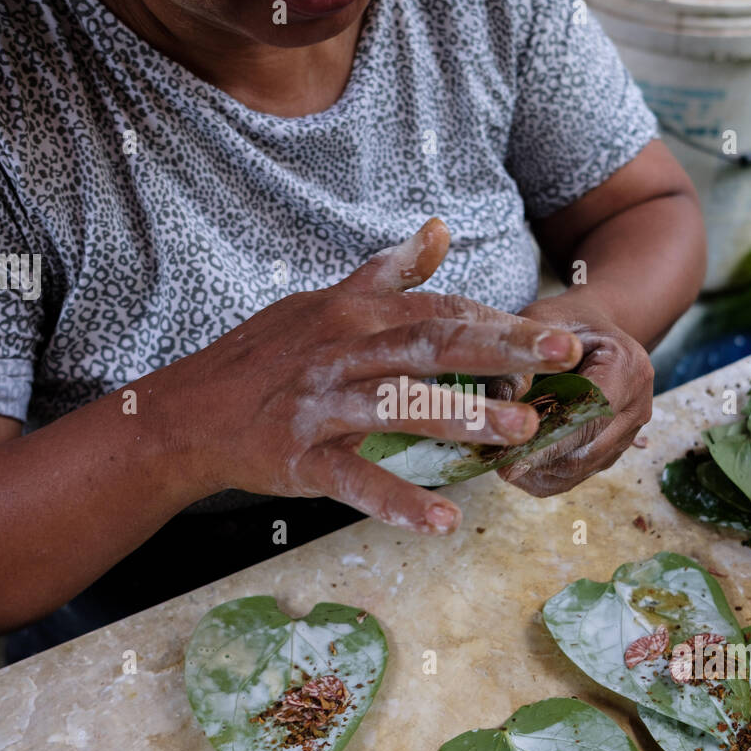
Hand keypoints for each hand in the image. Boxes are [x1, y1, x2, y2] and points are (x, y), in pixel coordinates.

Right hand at [157, 219, 583, 532]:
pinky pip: (354, 479)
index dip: (499, 324)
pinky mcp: (301, 457)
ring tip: (520, 431)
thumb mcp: (323, 303)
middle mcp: (341, 352)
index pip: (438, 312)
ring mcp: (320, 405)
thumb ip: (387, 273)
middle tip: (564, 358)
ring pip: (398, 405)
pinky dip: (398, 501)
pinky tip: (444, 520)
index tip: (557, 337)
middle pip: (430, 345)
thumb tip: (439, 229)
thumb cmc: (261, 358)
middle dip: (500, 350)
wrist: (187, 414)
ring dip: (461, 416)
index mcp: (352, 316)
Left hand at [491, 290, 652, 495]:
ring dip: (538, 472)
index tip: (510, 459)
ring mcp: (629, 432)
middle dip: (537, 461)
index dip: (550, 441)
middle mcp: (636, 405)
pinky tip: (518, 462)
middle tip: (493, 462)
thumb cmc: (564, 321)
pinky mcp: (614, 449)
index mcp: (626, 366)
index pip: (589, 414)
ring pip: (580, 469)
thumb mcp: (537, 324)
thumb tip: (497, 414)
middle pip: (586, 451)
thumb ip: (519, 364)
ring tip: (500, 460)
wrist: (593, 328)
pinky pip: (578, 474)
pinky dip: (545, 475)